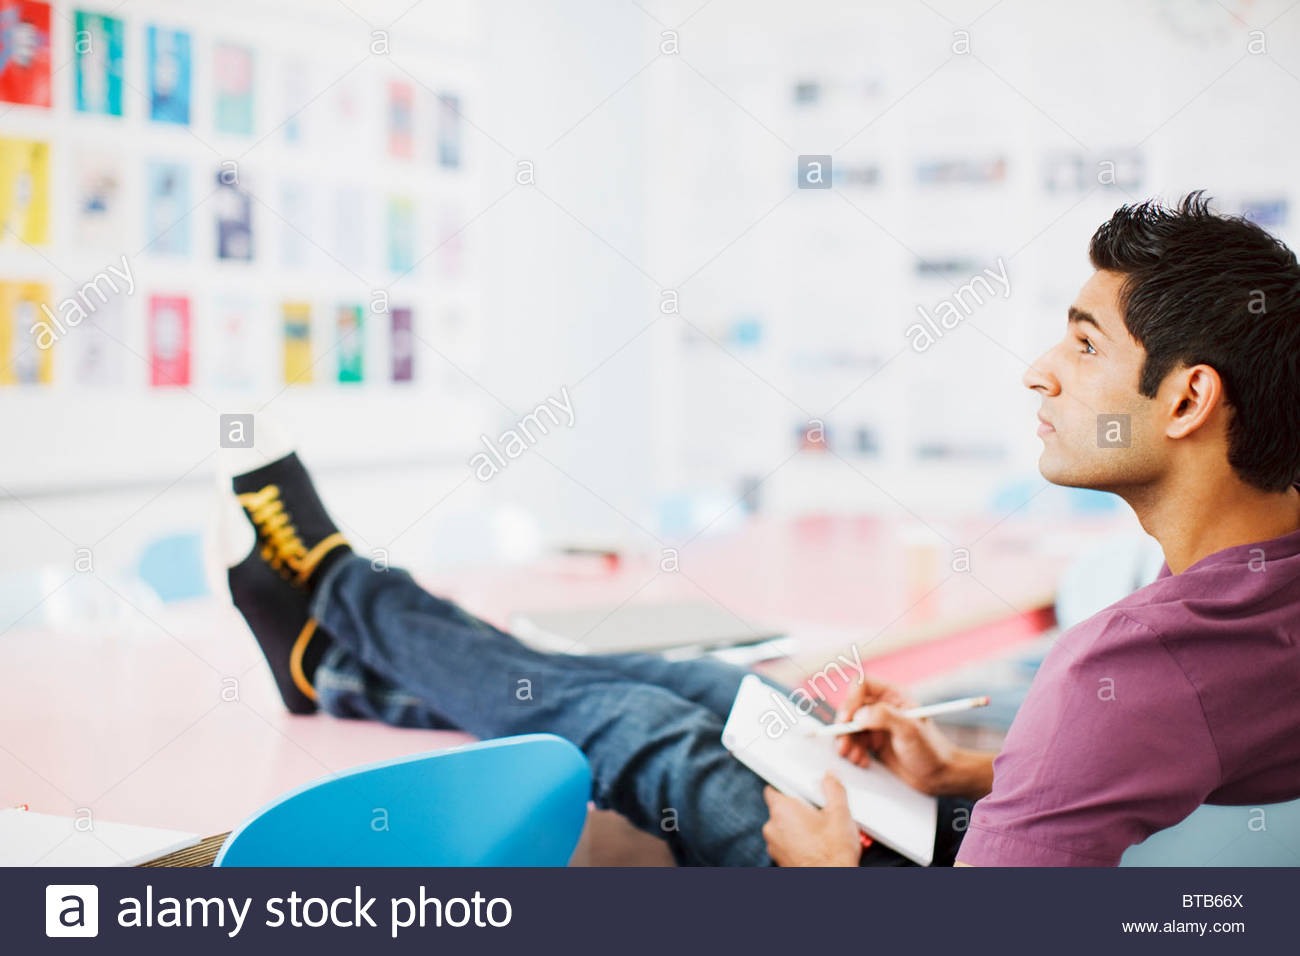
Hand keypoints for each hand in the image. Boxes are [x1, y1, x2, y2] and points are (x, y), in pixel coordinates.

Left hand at [761, 774, 860, 866]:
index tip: (801, 790)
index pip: (773, 790)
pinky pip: (786, 844)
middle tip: (819, 814)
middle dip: (798, 810)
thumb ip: (833, 789)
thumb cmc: (833, 853)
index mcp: (782, 810)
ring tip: (820, 834)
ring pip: (784, 829)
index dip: (787, 788)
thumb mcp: (840, 813)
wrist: (831, 883)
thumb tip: (830, 778)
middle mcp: (772, 827)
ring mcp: (774, 846)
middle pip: (781, 810)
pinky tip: (816, 846)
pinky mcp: (779, 860)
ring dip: (798, 828)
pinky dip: (797, 843)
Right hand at [835, 675, 961, 796]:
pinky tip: (862, 761)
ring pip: (850, 727)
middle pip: (851, 708)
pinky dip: (853, 752)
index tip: (847, 719)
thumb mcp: (909, 730)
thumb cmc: (931, 750)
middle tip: (843, 745)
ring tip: (854, 757)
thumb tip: (858, 715)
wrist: (939, 776)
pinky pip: (854, 742)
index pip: (862, 686)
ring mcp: (878, 725)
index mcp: (893, 696)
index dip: (851, 700)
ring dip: (847, 742)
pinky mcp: (875, 743)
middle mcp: (883, 707)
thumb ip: (883, 717)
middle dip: (845, 727)